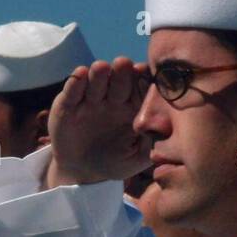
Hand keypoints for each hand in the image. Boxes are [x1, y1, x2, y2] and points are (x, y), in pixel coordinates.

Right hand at [45, 57, 150, 187]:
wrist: (82, 172)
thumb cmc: (115, 162)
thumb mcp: (138, 158)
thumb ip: (153, 144)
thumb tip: (168, 131)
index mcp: (134, 106)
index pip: (140, 87)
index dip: (142, 80)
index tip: (145, 73)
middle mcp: (113, 97)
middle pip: (119, 79)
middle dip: (122, 72)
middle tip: (123, 64)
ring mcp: (90, 98)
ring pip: (96, 80)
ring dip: (99, 73)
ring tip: (101, 68)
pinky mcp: (68, 103)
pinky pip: (72, 90)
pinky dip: (75, 82)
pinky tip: (81, 75)